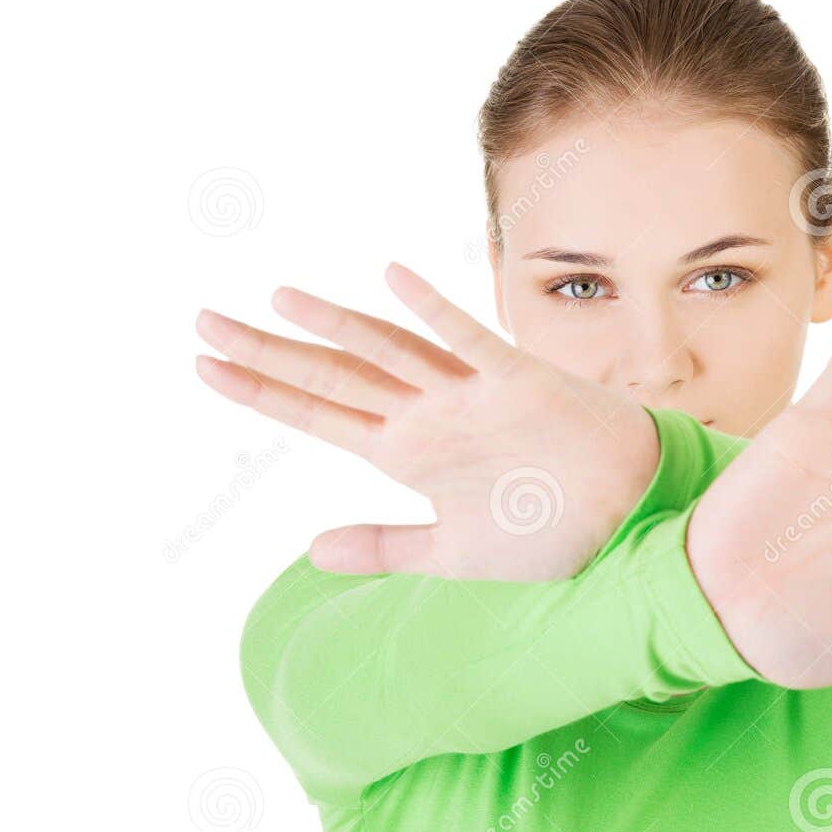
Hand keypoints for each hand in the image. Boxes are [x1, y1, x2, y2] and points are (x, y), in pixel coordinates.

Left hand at [194, 263, 656, 579]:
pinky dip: (434, 312)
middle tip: (201, 323)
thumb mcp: (452, 554)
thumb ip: (383, 546)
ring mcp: (469, 397)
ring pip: (389, 352)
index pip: (319, 413)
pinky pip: (471, 343)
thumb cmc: (550, 529)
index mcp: (407, 453)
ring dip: (334, 327)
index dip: (263, 391)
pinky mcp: (520, 384)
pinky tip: (391, 277)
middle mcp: (428, 416)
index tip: (205, 366)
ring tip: (273, 301)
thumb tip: (309, 552)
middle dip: (268, 353)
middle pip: (336, 376)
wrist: (630, 515)